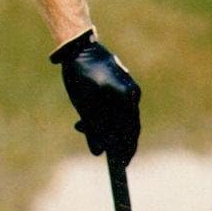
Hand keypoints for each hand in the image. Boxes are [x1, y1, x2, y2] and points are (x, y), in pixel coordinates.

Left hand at [51, 29, 140, 165]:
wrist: (79, 47)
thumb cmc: (79, 74)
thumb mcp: (83, 105)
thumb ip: (93, 129)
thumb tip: (99, 152)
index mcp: (126, 98)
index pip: (130, 132)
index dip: (125, 150)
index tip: (121, 164)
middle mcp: (132, 94)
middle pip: (128, 126)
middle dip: (114, 139)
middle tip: (103, 150)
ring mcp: (129, 88)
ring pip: (121, 116)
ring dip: (106, 127)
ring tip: (83, 128)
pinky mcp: (122, 84)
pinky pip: (118, 106)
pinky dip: (106, 115)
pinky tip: (87, 118)